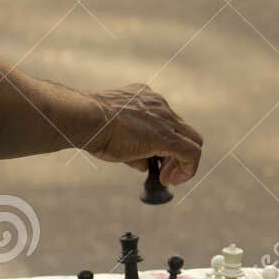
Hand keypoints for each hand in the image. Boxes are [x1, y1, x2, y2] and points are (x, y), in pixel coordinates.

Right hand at [82, 84, 203, 187]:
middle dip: (177, 154)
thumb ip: (134, 148)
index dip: (165, 144)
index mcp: (146, 98)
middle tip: (164, 172)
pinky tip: (169, 180)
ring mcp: (165, 118)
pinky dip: (187, 169)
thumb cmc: (92, 126)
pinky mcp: (167, 136)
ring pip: (192, 140)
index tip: (154, 159)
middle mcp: (160, 105)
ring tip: (166, 178)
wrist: (86, 119)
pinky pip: (191, 153)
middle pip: (183, 131)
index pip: (167, 121)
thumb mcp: (116, 135)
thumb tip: (144, 164)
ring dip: (182, 163)